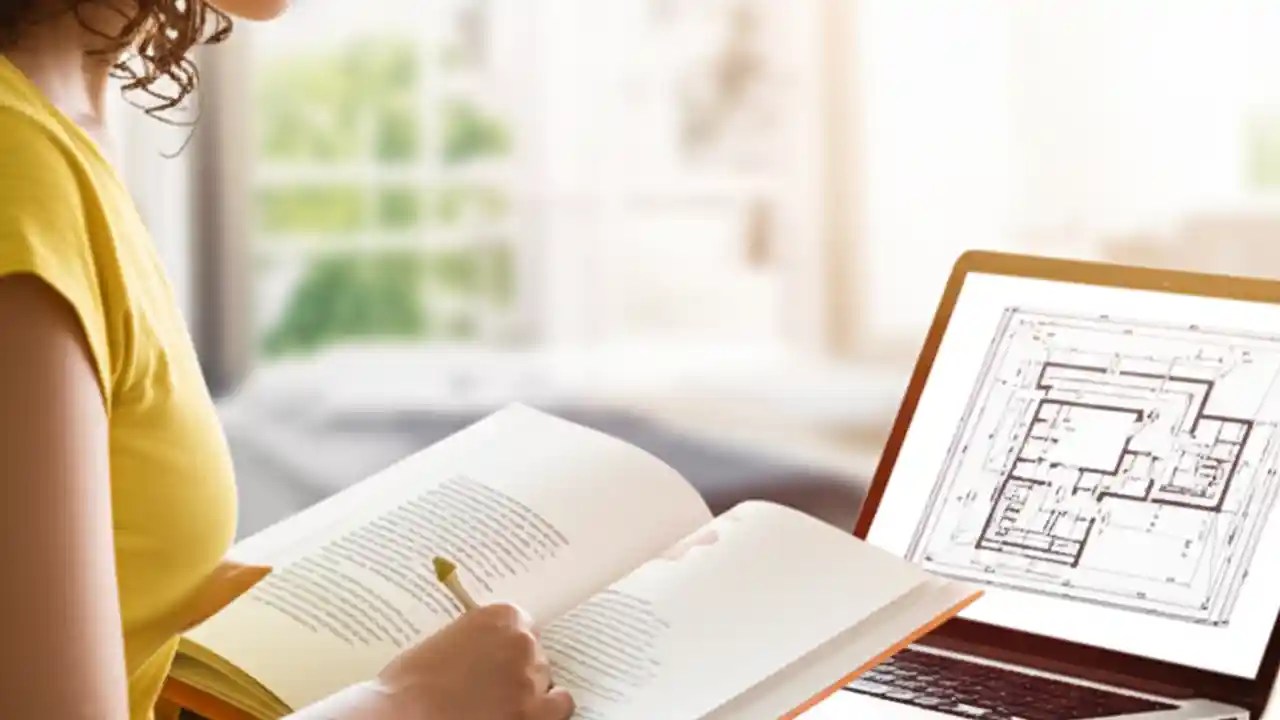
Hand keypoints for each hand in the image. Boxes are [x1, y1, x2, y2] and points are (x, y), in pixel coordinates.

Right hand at [373, 603, 574, 719]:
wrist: (404, 718)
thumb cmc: (410, 686)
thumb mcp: (440, 644)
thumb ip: (472, 640)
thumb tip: (481, 653)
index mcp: (500, 617)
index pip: (520, 624)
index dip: (507, 645)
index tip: (497, 657)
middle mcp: (522, 642)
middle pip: (533, 652)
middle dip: (515, 667)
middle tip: (492, 685)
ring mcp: (531, 678)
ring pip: (545, 678)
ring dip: (529, 688)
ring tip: (504, 702)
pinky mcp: (536, 712)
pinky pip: (561, 705)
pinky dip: (547, 710)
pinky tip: (528, 714)